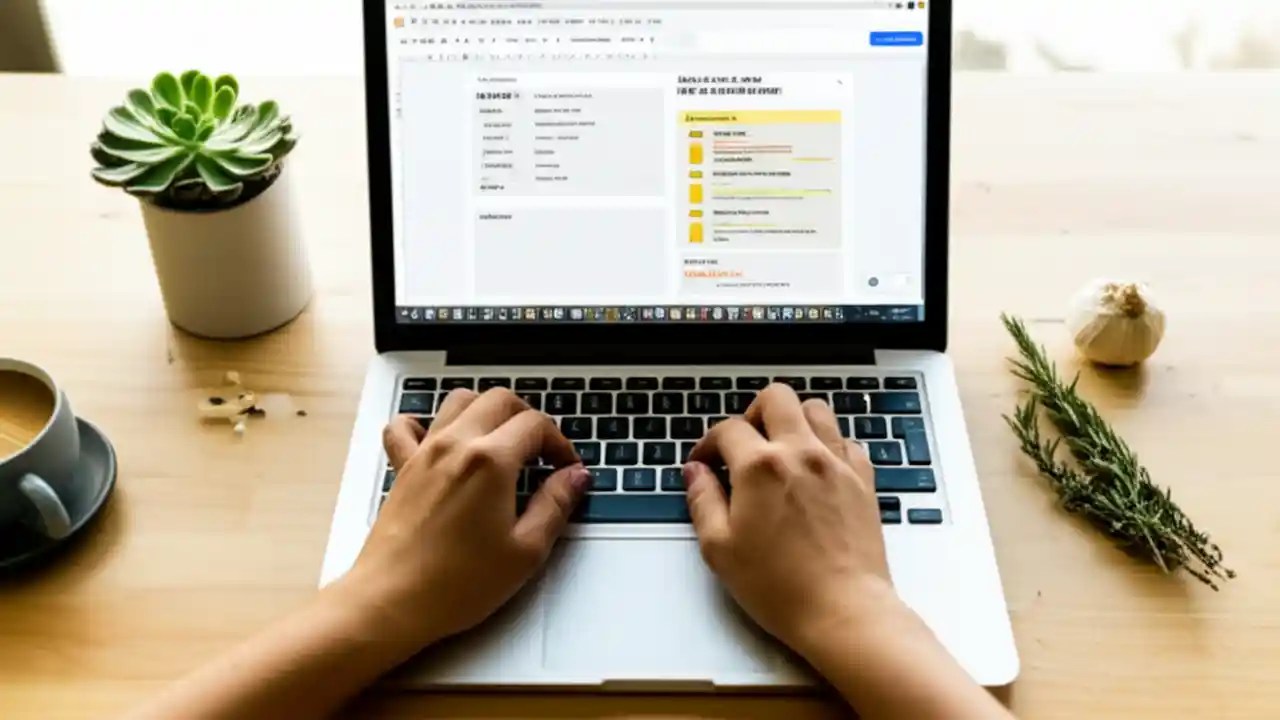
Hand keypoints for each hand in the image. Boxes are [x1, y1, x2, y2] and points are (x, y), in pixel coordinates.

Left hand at [341, 388, 589, 652]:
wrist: (392, 602)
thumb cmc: (456, 584)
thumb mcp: (525, 551)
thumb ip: (555, 505)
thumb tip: (574, 477)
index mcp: (491, 461)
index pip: (536, 425)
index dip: (560, 443)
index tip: (566, 469)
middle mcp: (455, 445)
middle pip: (500, 399)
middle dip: (529, 417)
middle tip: (541, 450)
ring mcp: (424, 453)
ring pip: (459, 401)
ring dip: (486, 410)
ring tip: (501, 440)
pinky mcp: (401, 468)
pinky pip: (405, 426)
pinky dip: (424, 423)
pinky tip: (438, 441)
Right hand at [685, 383, 898, 655]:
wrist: (843, 611)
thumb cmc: (781, 587)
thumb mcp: (720, 549)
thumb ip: (703, 501)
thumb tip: (695, 473)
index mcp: (760, 467)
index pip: (727, 429)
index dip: (707, 444)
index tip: (704, 464)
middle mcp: (801, 453)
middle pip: (776, 397)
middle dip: (753, 413)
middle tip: (745, 443)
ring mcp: (836, 464)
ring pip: (816, 409)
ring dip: (794, 420)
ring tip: (782, 449)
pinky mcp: (863, 481)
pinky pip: (847, 441)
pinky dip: (829, 444)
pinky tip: (817, 468)